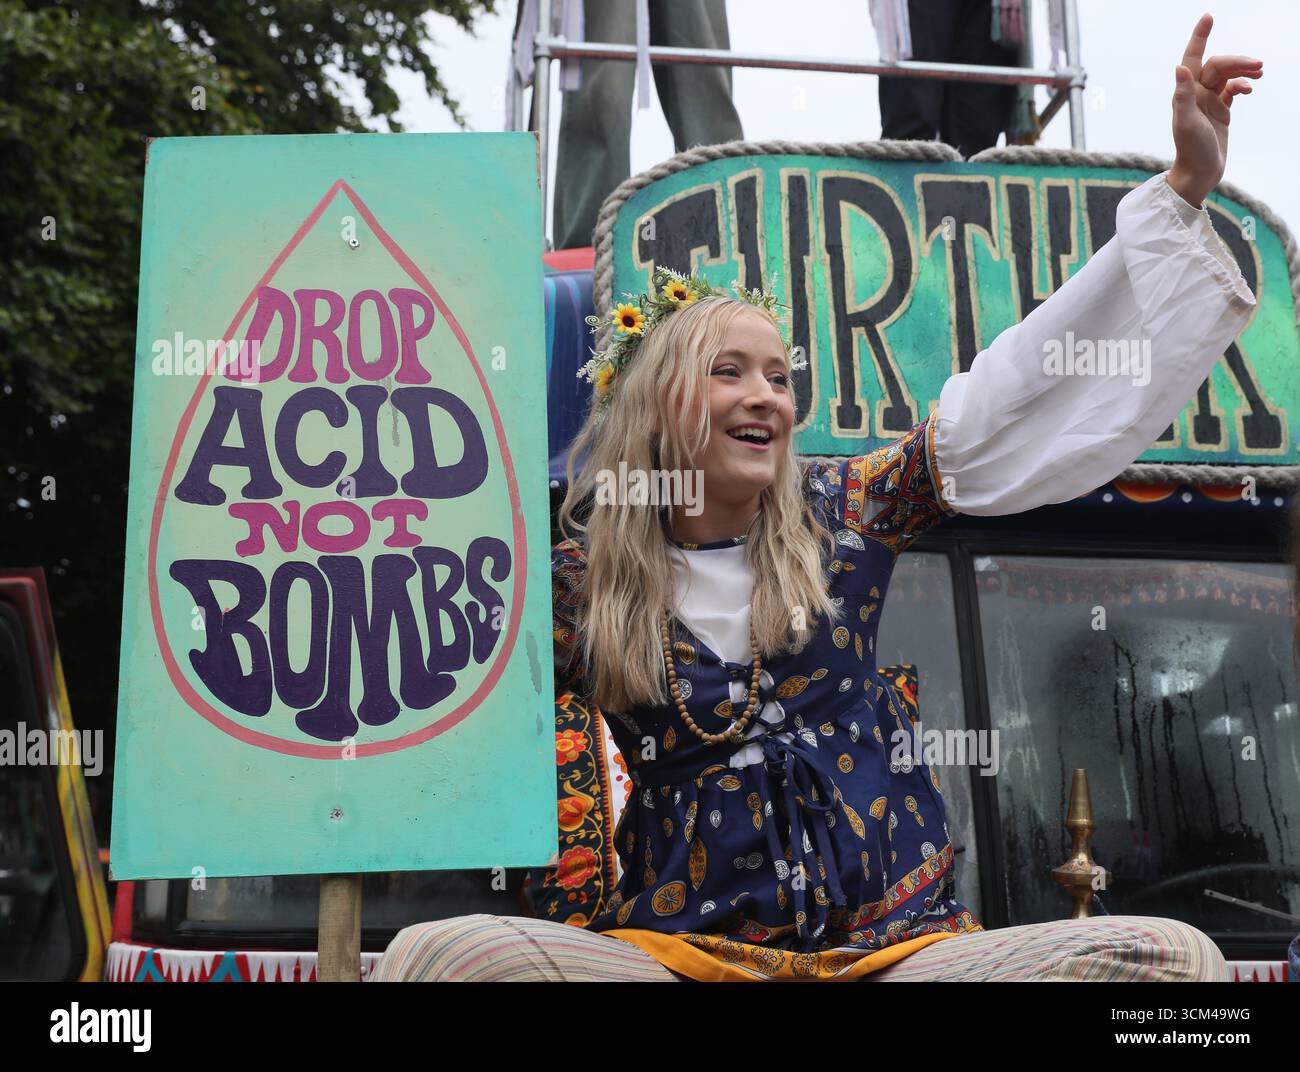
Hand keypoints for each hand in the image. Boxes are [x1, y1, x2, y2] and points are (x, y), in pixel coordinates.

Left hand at [1166, 13, 1261, 206]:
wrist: (1199, 173)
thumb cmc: (1191, 150)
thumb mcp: (1186, 123)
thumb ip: (1183, 96)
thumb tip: (1180, 68)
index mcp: (1186, 93)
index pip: (1193, 58)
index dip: (1200, 37)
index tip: (1208, 17)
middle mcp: (1195, 95)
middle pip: (1218, 66)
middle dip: (1237, 61)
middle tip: (1257, 66)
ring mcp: (1208, 102)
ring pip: (1227, 76)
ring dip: (1243, 70)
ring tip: (1259, 72)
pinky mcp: (1220, 112)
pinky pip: (1232, 90)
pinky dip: (1242, 85)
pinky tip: (1250, 90)